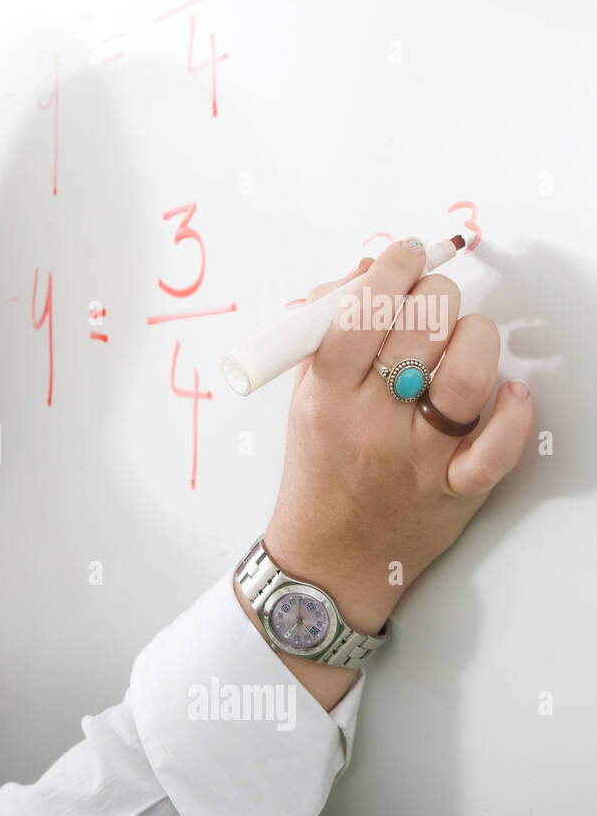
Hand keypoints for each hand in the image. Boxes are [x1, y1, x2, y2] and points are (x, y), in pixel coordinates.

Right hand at [261, 237, 533, 635]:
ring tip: (461, 341)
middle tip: (430, 301)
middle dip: (433, 295)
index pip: (360, 311)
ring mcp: (417, 457)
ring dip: (474, 339)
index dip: (390, 268)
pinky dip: (513, 412)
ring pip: (467, 371)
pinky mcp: (457, 488)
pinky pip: (498, 444)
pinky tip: (508, 395)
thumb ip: (324, 336)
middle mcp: (369, 423)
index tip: (404, 255)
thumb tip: (365, 273)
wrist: (327, 559)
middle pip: (419, 326)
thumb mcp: (302, 400)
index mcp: (325, 398)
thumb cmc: (318, 472)